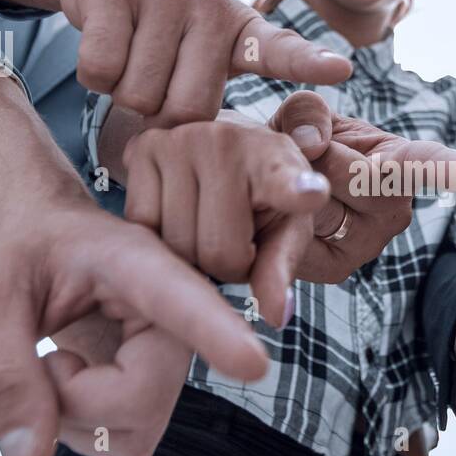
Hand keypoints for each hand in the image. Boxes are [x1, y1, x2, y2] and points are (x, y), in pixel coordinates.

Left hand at [0, 198, 269, 455]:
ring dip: (75, 421)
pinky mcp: (159, 384)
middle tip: (42, 360)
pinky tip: (71, 383)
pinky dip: (84, 429)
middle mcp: (172, 313)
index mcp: (136, 266)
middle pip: (142, 398)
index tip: (252, 362)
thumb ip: (4, 376)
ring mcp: (170, 354)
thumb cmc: (18, 250)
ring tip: (53, 368)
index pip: (184, 303)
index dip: (218, 334)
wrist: (38, 236)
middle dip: (72, 401)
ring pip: (136, 431)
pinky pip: (128, 441)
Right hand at [60, 0, 352, 122]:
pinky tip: (109, 51)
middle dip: (165, 116)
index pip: (281, 51)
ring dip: (127, 96)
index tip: (342, 70)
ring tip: (135, 63)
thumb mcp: (211, 63)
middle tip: (161, 86)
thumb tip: (234, 164)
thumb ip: (224, 109)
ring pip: (139, 95)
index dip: (309, 62)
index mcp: (244, 33)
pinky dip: (97, 79)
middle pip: (187, 109)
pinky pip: (100, 73)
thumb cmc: (169, 40)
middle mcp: (212, 9)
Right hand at [121, 103, 330, 325]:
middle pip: (218, 254)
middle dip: (226, 265)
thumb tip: (276, 316)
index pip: (288, 182)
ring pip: (176, 247)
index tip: (313, 194)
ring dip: (190, 254)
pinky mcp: (145, 146)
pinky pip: (142, 225)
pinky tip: (176, 212)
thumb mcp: (283, 229)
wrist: (218, 147)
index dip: (299, 191)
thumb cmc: (261, 196)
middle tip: (232, 236)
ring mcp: (184, 140)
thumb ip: (280, 270)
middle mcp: (230, 142)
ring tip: (205, 221)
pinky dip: (158, 235)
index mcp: (278, 163)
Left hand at [282, 107, 455, 284]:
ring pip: (325, 206)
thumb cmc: (297, 148)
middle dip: (321, 160)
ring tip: (294, 186)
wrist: (269, 194)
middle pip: (359, 178)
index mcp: (402, 161)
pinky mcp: (338, 268)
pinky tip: (282, 214)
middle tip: (304, 156)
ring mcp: (370, 242)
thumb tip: (314, 144)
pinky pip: (302, 237)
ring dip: (298, 191)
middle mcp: (397, 208)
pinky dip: (282, 219)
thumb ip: (306, 114)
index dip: (443, 167)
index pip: (427, 162)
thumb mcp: (300, 117)